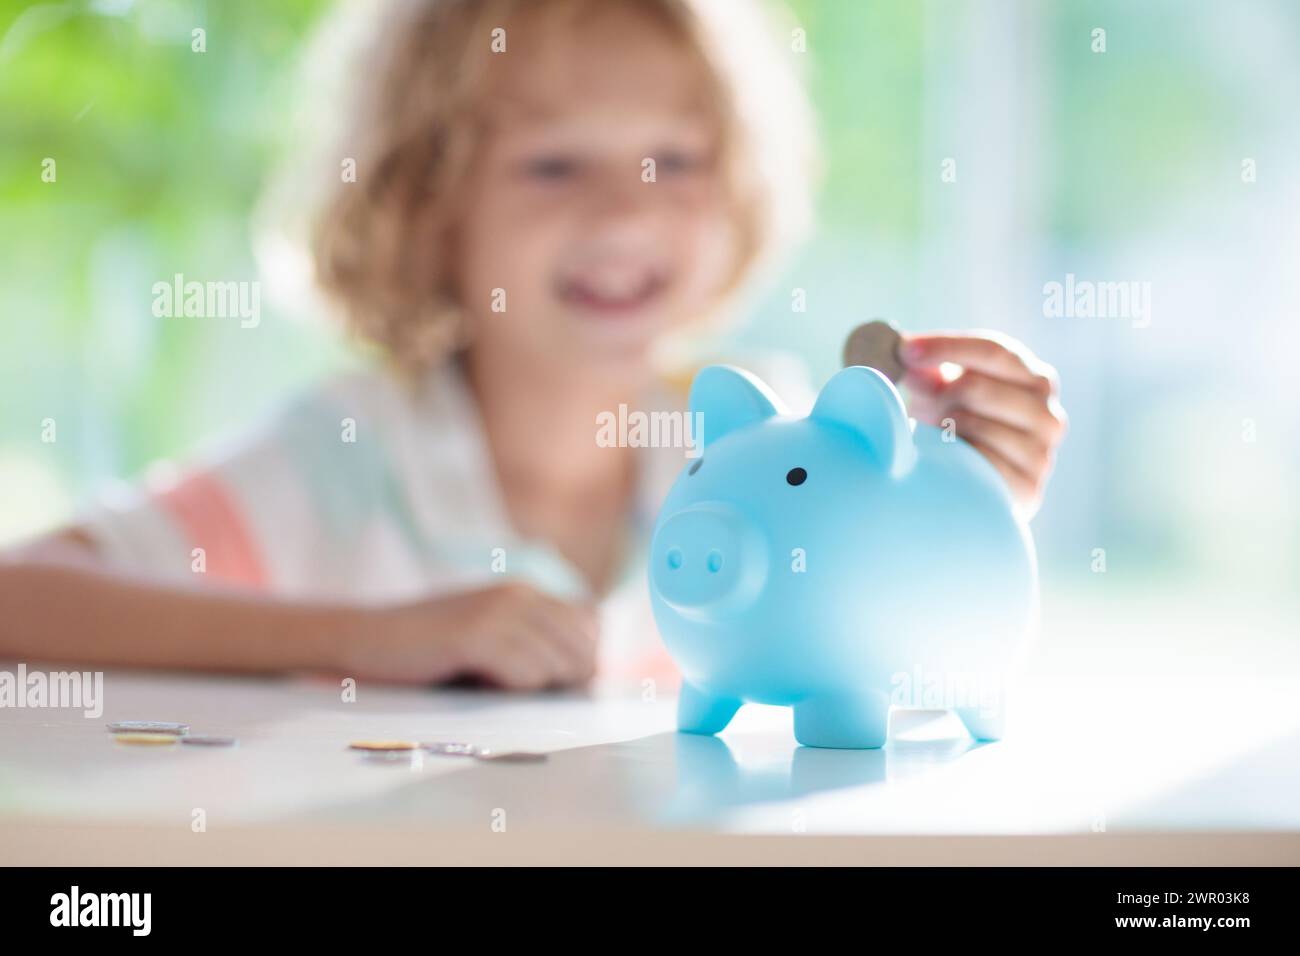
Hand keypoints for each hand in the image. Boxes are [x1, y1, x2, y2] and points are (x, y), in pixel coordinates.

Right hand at [353, 581, 599, 688]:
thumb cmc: (427, 650)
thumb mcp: (489, 635)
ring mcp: (496, 612)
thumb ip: (533, 641)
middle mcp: (517, 593)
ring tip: (501, 686)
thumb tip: (589, 669)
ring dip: (540, 686)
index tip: (552, 681)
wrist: (363, 638)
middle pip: (584, 645)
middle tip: (529, 692)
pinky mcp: (473, 636)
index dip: (582, 657)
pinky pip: (527, 672)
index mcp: (525, 590)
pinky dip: (517, 688)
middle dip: (569, 677)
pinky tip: (487, 685)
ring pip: (560, 661)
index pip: (592, 623)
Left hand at [899, 330, 1066, 519]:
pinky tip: (946, 455)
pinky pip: (977, 461)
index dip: (947, 347)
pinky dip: (953, 456)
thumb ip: (929, 370)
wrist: (977, 486)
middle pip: (976, 386)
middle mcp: (1047, 413)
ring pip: (972, 423)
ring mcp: (1041, 452)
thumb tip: (906, 353)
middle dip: (937, 393)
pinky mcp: (1028, 487)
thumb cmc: (959, 427)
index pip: (993, 351)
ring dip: (941, 426)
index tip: (906, 350)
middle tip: (918, 404)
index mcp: (1036, 379)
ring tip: (934, 433)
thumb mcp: (946, 391)